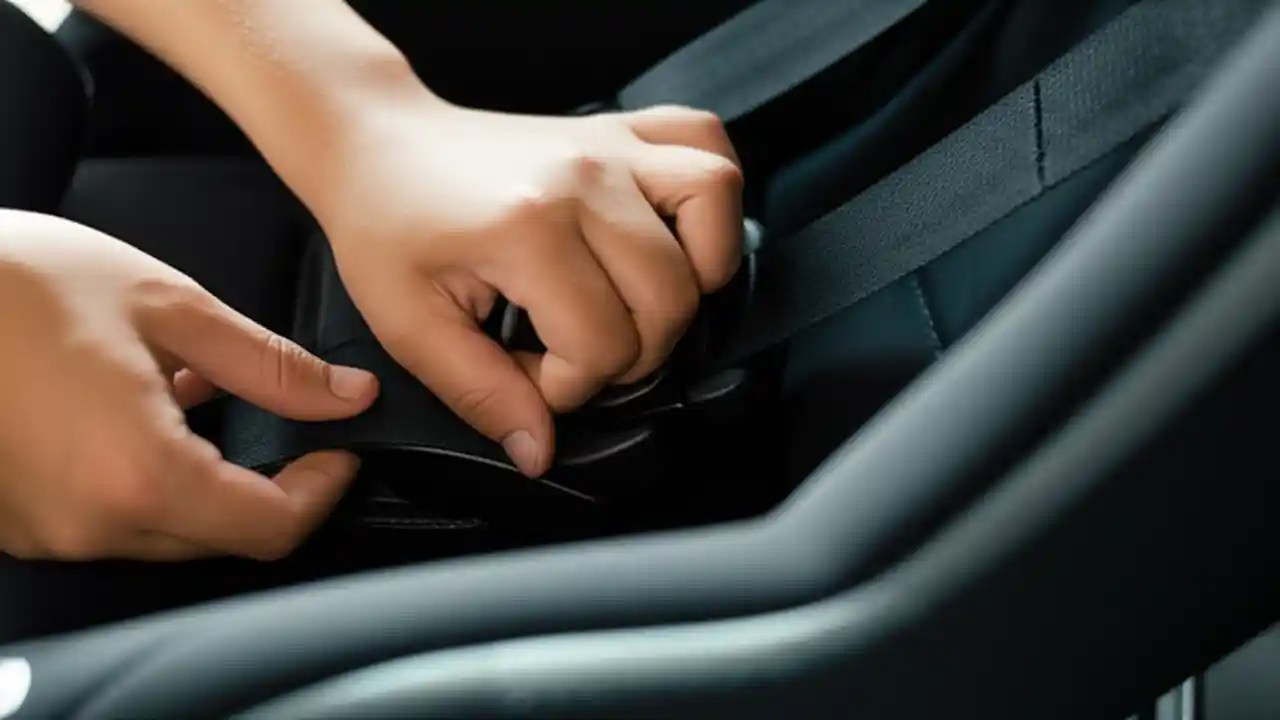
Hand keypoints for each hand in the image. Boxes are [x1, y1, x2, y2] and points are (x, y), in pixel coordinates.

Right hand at [0, 211, 378, 560]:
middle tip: (278, 415)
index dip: (322, 489)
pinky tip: (139, 412)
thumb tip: (346, 395)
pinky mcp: (18, 522)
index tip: (337, 447)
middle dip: (269, 483)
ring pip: (169, 531)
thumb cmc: (12, 282)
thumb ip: (271, 365)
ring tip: (194, 395)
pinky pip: (111, 517)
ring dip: (206, 476)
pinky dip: (146, 478)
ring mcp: (47, 531)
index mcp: (138, 474)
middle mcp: (90, 522)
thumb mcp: (168, 307)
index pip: (272, 527)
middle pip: (224, 536)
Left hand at [315, 100, 743, 476]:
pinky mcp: (622, 128)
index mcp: (528, 228)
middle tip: (571, 347)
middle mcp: (585, 179)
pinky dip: (708, 198)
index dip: (566, 386)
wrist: (378, 143)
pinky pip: (707, 145)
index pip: (601, 346)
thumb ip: (479, 394)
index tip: (525, 372)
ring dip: (688, 280)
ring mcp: (612, 145)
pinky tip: (670, 233)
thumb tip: (539, 452)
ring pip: (712, 217)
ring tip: (635, 300)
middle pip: (668, 299)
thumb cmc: (387, 227)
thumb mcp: (409, 325)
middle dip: (627, 352)